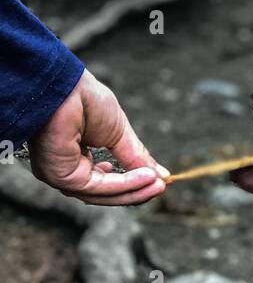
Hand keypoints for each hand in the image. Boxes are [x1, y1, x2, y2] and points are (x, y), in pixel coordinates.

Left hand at [28, 70, 168, 205]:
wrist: (69, 87)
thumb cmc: (86, 100)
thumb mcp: (120, 132)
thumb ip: (136, 157)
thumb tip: (160, 175)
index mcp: (75, 157)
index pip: (105, 181)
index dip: (132, 183)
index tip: (156, 181)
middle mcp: (65, 168)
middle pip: (104, 192)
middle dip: (135, 191)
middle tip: (161, 187)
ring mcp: (61, 174)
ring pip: (101, 194)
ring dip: (134, 191)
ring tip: (157, 184)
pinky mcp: (62, 176)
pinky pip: (98, 187)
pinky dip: (124, 185)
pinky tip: (145, 177)